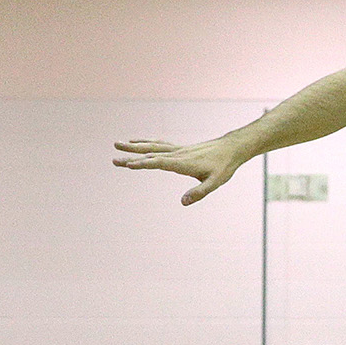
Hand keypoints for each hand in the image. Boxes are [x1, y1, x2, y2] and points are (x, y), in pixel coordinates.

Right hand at [112, 138, 247, 205]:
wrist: (232, 148)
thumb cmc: (224, 167)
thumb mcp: (215, 182)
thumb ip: (199, 192)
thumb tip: (182, 202)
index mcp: (184, 163)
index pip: (159, 163)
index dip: (144, 164)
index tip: (128, 165)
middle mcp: (178, 154)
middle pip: (151, 154)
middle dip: (131, 156)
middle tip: (113, 158)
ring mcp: (178, 150)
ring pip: (153, 147)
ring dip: (135, 146)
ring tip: (118, 144)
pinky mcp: (180, 149)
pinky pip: (160, 145)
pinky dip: (147, 143)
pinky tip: (138, 142)